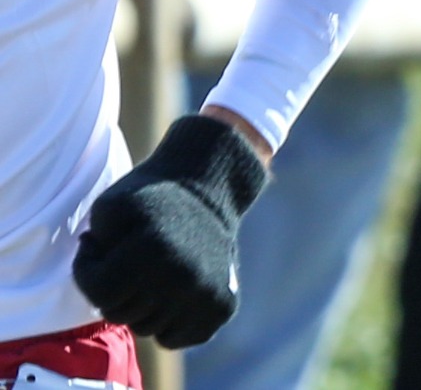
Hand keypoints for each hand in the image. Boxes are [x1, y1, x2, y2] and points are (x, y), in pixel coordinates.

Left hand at [72, 115, 269, 348]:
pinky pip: (178, 338)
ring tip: (147, 279)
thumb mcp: (111, 205)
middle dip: (113, 291)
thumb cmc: (151, 198)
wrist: (208, 191)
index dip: (87, 271)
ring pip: (148, 329)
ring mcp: (207, 295)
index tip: (96, 250)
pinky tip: (168, 297)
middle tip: (124, 265)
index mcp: (153, 251)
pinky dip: (168, 324)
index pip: (98, 293)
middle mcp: (184, 278)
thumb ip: (92, 242)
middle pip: (121, 315)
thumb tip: (94, 268)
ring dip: (140, 308)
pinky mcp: (224, 306)